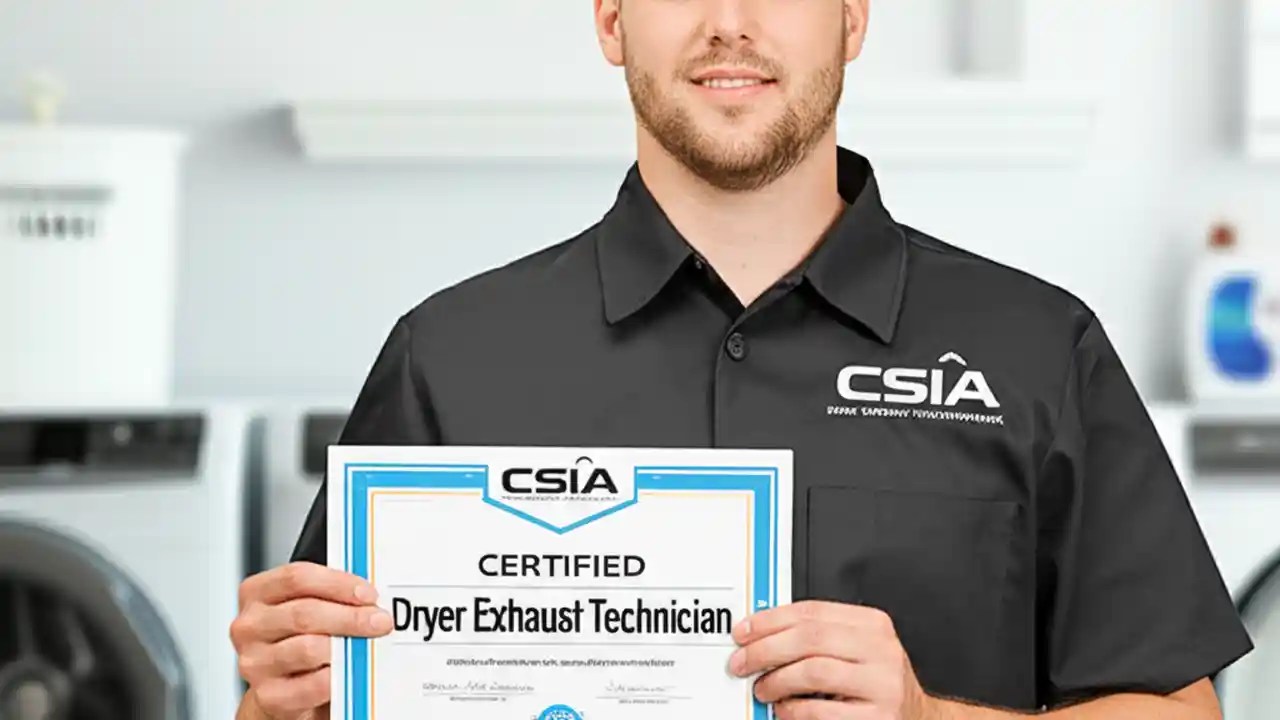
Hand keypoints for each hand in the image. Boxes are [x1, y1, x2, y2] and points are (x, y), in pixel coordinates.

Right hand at [230, 562, 392, 719]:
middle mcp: (250, 626)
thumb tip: (368, 595)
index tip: (368, 593)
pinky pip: (313, 683)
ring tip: (367, 645)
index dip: (338, 583)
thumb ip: (329, 594)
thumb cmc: (298, 638)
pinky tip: (349, 670)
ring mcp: (255, 662)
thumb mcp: (306, 606)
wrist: (281, 686)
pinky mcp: (269, 695)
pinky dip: (337, 675)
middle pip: (305, 613)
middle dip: (351, 616)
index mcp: (256, 593)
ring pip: (309, 648)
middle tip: (380, 620)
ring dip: (347, 646)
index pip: (297, 577)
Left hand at [728, 601, 938, 719]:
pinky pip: (821, 711)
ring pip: (813, 671)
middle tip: (742, 661)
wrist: (920, 719)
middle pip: (809, 638)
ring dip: (776, 680)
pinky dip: (793, 710)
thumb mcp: (860, 649)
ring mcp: (882, 686)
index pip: (812, 611)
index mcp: (873, 625)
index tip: (745, 631)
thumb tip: (763, 635)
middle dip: (766, 649)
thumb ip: (821, 637)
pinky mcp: (877, 719)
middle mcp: (881, 650)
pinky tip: (784, 710)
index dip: (770, 620)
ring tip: (762, 688)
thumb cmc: (879, 684)